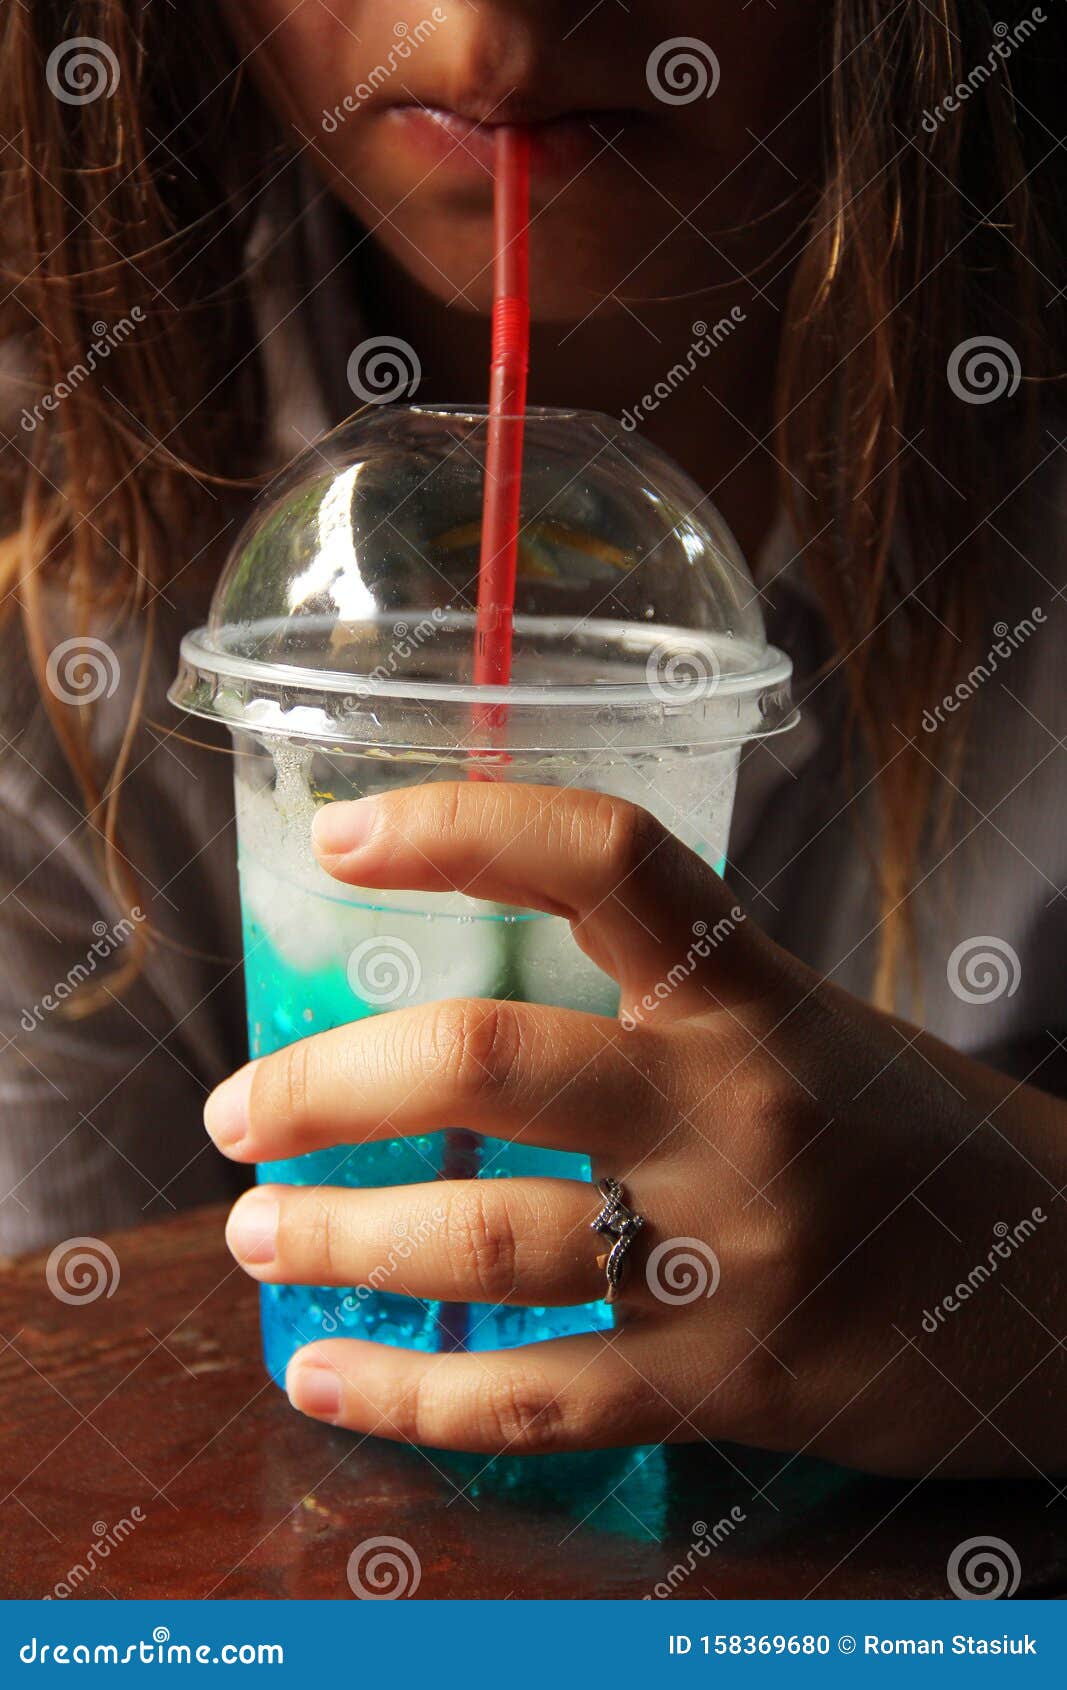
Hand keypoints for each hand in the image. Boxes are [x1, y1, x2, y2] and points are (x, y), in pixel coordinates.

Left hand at [204, 784, 1066, 1473]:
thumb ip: (664, 1012)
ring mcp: (729, 1257)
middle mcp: (736, 1110)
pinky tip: (326, 1380)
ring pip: (479, 1240)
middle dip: (326, 1084)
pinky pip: (533, 1398)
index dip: (461, 827)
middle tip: (236, 1110)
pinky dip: (407, 1394)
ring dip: (336, 1237)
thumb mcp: (808, 1028)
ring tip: (259, 1236)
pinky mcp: (726, 1388)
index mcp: (757, 994)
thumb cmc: (908, 1136)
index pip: (604, 859)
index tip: (340, 836)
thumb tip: (472, 1016)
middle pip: (486, 1064)